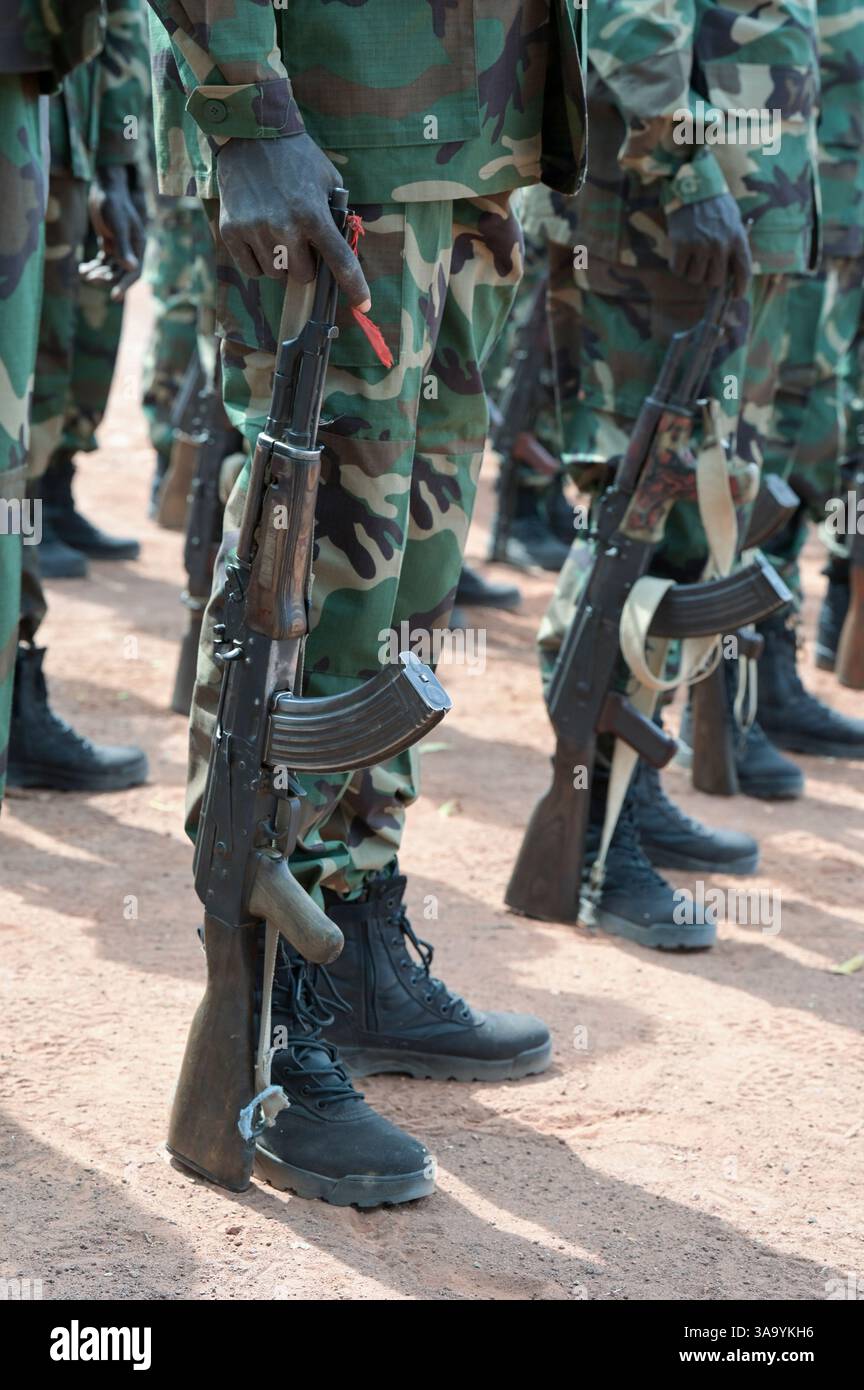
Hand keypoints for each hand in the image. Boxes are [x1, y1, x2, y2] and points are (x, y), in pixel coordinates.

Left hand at [85, 165, 146, 300]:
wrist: (104, 188)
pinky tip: (82, 269)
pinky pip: (102, 262)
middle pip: (120, 273)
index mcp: (138, 246)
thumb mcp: (118, 225)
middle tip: (90, 279)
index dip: (125, 286)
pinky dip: (93, 266)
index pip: (135, 272)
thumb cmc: (113, 204)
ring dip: (98, 274)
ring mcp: (120, 248)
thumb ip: (124, 247)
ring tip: (83, 274)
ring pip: (110, 269)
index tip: (114, 297)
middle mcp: (131, 250)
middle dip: (106, 278)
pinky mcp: (109, 244)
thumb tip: (131, 269)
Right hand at [216, 135, 370, 308]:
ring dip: (280, 263)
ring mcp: (255, 230)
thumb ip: (336, 215)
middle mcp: (284, 226)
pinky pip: (251, 270)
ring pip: (275, 274)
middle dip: (304, 264)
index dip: (355, 287)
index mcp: (313, 214)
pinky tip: (259, 238)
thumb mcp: (328, 180)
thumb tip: (341, 250)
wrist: (251, 134)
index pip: (340, 261)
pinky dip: (258, 262)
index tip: (364, 305)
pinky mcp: (231, 231)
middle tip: (299, 242)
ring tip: (276, 234)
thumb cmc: (296, 158)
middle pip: (302, 275)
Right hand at [666, 194, 751, 297]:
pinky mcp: (681, 245)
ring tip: (692, 256)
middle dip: (709, 278)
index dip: (740, 287)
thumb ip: (733, 245)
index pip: (743, 271)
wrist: (693, 185)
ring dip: (692, 272)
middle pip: (715, 281)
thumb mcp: (733, 220)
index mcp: (737, 238)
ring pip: (695, 278)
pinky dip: (678, 266)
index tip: (735, 295)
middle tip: (704, 267)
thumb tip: (729, 274)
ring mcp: (700, 245)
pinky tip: (680, 254)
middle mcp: (720, 244)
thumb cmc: (714, 203)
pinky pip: (679, 270)